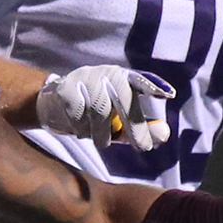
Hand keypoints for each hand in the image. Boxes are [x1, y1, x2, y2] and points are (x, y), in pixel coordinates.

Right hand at [36, 66, 173, 149]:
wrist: (54, 104)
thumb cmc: (97, 114)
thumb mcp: (122, 121)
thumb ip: (143, 128)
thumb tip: (164, 134)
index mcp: (126, 79)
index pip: (142, 80)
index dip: (154, 86)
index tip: (169, 95)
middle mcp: (108, 74)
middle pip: (125, 98)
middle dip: (136, 126)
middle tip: (143, 148)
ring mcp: (86, 78)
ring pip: (100, 109)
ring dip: (103, 133)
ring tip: (103, 143)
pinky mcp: (67, 87)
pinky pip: (78, 113)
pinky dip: (82, 129)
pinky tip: (82, 132)